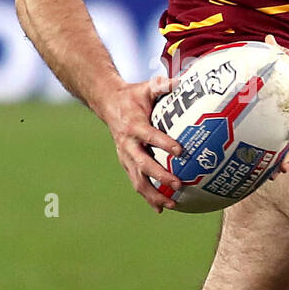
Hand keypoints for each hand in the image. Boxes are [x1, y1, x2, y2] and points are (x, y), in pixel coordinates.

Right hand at [98, 75, 182, 212]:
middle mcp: (127, 144)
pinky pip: (137, 182)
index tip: (181, 151)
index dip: (164, 143)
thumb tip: (180, 81)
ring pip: (138, 179)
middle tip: (179, 184)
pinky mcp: (126, 163)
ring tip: (172, 205)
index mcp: (134, 125)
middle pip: (143, 164)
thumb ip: (161, 85)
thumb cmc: (132, 96)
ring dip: (154, 194)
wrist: (107, 104)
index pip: (150, 136)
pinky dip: (148, 197)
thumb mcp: (146, 87)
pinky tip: (162, 209)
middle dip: (160, 176)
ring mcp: (125, 156)